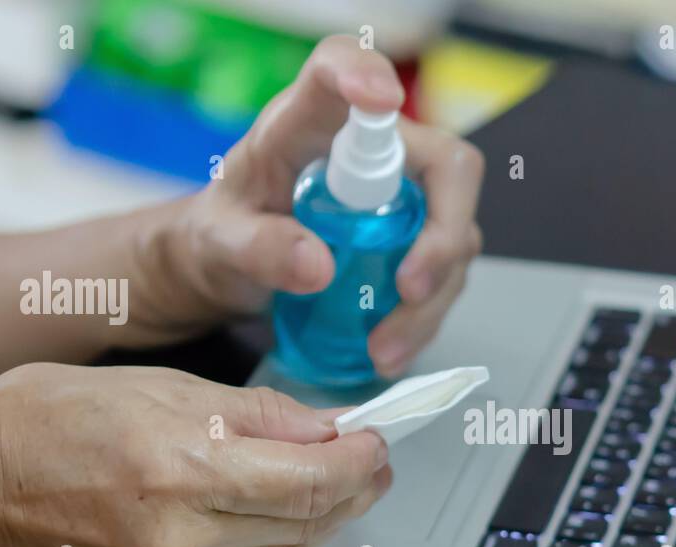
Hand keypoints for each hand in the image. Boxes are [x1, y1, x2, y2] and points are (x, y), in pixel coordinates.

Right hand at [0, 364, 389, 546]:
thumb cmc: (48, 423)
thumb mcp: (162, 387)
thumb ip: (258, 415)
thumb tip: (329, 428)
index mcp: (184, 468)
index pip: (314, 480)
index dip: (362, 462)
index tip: (379, 442)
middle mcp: (183, 535)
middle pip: (310, 522)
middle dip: (355, 489)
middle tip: (374, 463)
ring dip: (321, 519)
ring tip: (338, 485)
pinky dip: (271, 542)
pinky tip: (275, 515)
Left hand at [139, 35, 484, 376]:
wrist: (228, 266)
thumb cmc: (222, 233)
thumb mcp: (221, 242)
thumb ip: (260, 248)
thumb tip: (317, 264)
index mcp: (307, 124)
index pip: (341, 68)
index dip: (366, 74)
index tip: (382, 96)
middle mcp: (370, 151)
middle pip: (446, 167)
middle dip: (442, 234)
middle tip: (410, 288)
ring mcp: (403, 196)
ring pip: (455, 234)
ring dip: (431, 299)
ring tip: (384, 348)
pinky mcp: (416, 238)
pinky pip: (444, 275)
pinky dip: (423, 318)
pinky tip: (389, 349)